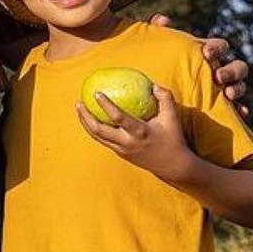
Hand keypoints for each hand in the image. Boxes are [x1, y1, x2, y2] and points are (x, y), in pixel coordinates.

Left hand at [75, 85, 192, 182]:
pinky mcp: (121, 154)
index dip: (106, 105)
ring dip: (86, 123)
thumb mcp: (172, 117)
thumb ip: (164, 98)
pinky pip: (104, 140)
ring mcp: (122, 150)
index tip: (96, 93)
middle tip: (79, 102)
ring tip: (79, 108)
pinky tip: (90, 118)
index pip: (118, 118)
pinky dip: (94, 129)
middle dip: (86, 117)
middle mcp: (127, 143)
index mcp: (139, 132)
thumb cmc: (173, 138)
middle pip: (100, 131)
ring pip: (98, 137)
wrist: (173, 166)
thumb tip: (152, 84)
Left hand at [148, 14, 248, 109]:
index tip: (206, 53)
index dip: (217, 48)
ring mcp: (225, 89)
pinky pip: (238, 109)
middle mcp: (221, 71)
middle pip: (238, 67)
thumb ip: (160, 32)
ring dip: (237, 88)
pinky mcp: (223, 107)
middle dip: (231, 71)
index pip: (221, 46)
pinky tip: (241, 113)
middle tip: (217, 76)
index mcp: (209, 55)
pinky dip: (241, 110)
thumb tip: (163, 20)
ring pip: (240, 86)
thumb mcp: (160, 50)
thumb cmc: (164, 67)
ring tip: (228, 94)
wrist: (162, 97)